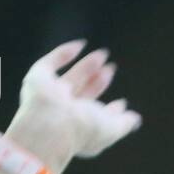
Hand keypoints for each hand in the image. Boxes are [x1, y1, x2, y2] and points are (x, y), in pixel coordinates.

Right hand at [15, 39, 141, 158]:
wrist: (51, 124)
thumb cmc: (83, 129)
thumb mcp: (112, 128)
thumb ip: (124, 123)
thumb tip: (136, 119)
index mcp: (79, 129)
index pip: (95, 119)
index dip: (109, 111)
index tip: (122, 103)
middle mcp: (63, 114)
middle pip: (82, 95)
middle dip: (97, 82)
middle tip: (111, 68)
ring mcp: (49, 96)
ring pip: (69, 78)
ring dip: (85, 66)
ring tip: (103, 54)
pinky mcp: (37, 79)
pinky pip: (48, 64)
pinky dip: (62, 54)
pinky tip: (80, 44)